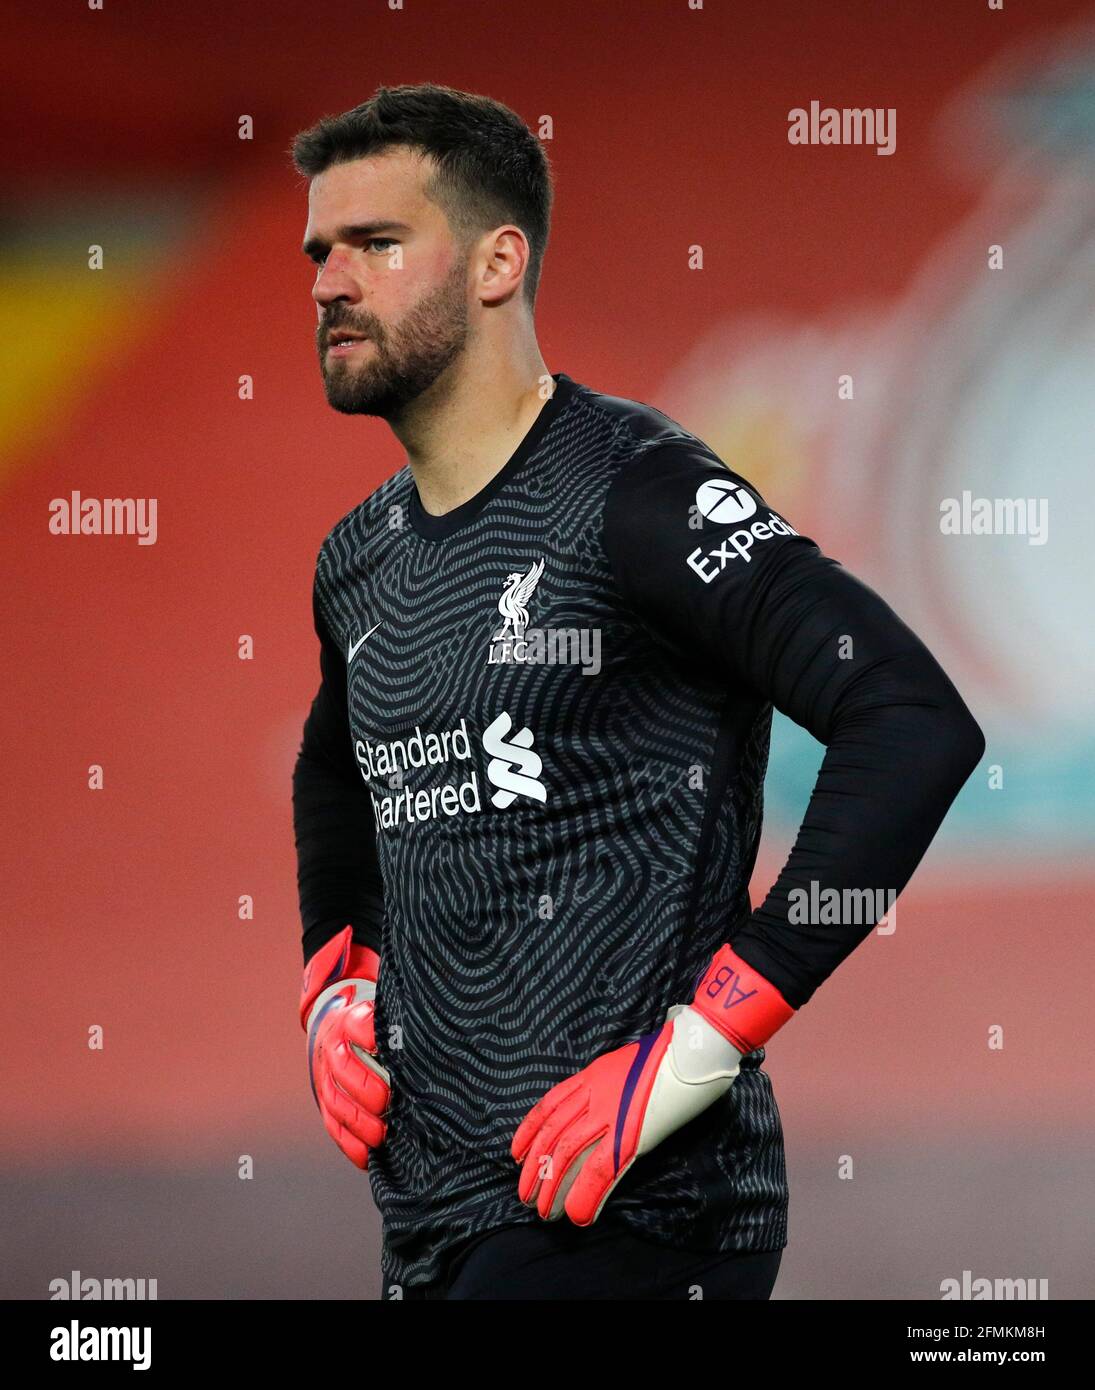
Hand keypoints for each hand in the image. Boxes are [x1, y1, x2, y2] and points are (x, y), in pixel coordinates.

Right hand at [300, 927, 389, 1169]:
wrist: (339, 1032)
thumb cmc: (382, 1027)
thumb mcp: (391, 1014)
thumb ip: (412, 1022)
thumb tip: (458, 1025)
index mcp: (352, 1020)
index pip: (357, 1023)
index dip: (368, 1033)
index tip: (381, 1044)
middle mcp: (336, 1047)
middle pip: (342, 1067)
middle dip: (363, 1085)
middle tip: (386, 1100)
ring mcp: (327, 1077)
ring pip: (335, 1100)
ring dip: (357, 1120)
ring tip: (381, 1134)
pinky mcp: (327, 1102)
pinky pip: (332, 1125)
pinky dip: (348, 1143)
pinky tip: (367, 1155)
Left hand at [511, 1004, 741, 1225]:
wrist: (695, 1047)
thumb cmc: (670, 1056)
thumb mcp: (627, 1066)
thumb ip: (610, 1085)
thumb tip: (602, 1108)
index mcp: (593, 1075)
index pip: (549, 1105)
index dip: (529, 1132)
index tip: (517, 1154)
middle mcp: (594, 1092)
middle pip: (552, 1133)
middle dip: (535, 1168)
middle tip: (526, 1196)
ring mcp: (611, 1111)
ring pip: (567, 1152)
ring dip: (552, 1186)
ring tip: (545, 1212)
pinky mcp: (632, 1132)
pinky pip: (600, 1167)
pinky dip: (586, 1194)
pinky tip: (578, 1215)